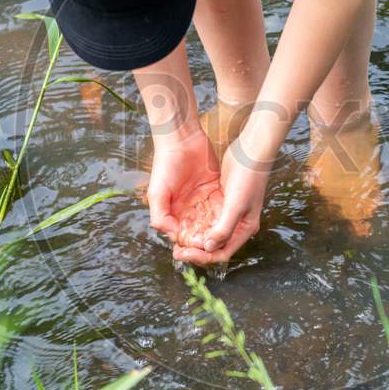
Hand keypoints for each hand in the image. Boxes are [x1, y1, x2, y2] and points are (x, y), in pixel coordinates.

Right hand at [146, 126, 221, 243]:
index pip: (182, 235)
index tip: (198, 249)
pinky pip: (221, 207)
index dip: (190, 244)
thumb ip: (160, 215)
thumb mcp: (157, 192)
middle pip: (199, 231)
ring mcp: (202, 199)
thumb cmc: (165, 165)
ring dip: (218, 230)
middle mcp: (187, 208)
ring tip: (225, 237)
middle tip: (214, 246)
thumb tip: (172, 235)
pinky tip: (232, 221)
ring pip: (212, 221)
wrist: (182, 140)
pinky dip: (226, 215)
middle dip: (206, 240)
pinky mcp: (215, 189)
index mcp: (172, 212)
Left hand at [172, 139, 269, 265]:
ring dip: (195, 237)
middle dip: (196, 250)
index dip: (202, 257)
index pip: (222, 253)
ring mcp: (230, 213)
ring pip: (210, 232)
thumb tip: (209, 248)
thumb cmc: (248, 178)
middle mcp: (238, 224)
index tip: (183, 254)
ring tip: (176, 239)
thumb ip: (224, 228)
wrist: (251, 152)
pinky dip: (197, 223)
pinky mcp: (222, 202)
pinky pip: (208, 218)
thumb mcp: (236, 205)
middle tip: (176, 251)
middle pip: (215, 245)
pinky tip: (183, 222)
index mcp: (244, 229)